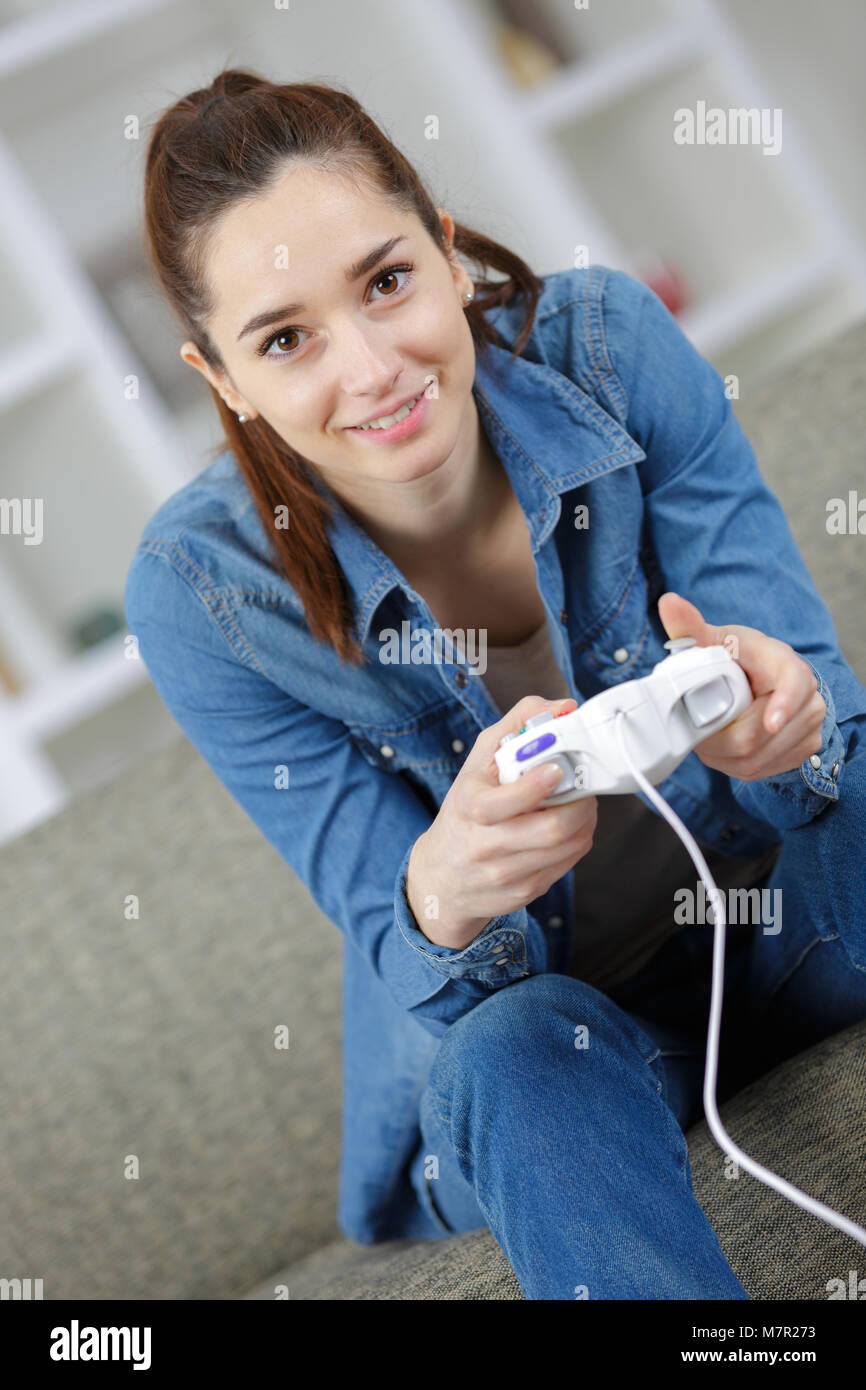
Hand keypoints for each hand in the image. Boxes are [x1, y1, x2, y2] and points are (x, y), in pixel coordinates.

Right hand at [407, 694, 597, 948]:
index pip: (506, 803)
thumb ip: (518, 725)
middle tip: (583, 785)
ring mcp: (505, 874)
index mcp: (469, 808)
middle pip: (551, 829)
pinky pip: (567, 865)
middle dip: (580, 803)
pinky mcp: (523, 892)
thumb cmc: (465, 811)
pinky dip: (577, 841)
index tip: (557, 768)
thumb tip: (563, 707)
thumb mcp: (478, 762)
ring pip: (567, 847)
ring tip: (580, 803)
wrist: (441, 877)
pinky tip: (569, 828)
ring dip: (585, 821)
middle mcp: (484, 845)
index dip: (538, 785)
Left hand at [658, 591, 826, 781]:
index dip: (783, 705)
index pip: (794, 683)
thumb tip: (669, 603)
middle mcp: (807, 697)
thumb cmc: (739, 659)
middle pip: (757, 735)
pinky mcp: (801, 753)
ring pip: (755, 759)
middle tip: (696, 724)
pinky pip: (759, 772)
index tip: (769, 722)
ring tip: (709, 732)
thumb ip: (689, 627)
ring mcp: (808, 728)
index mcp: (785, 663)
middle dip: (717, 737)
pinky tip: (724, 747)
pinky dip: (733, 764)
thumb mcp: (715, 640)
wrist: (763, 682)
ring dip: (721, 754)